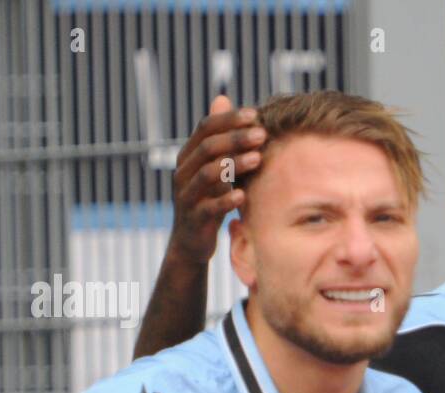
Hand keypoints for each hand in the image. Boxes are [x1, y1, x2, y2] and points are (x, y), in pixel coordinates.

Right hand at [169, 95, 266, 263]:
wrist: (191, 242)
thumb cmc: (208, 199)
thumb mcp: (213, 166)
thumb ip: (218, 137)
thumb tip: (223, 98)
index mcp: (188, 156)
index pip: (205, 128)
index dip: (229, 120)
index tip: (256, 115)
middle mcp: (182, 172)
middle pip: (207, 148)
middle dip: (235, 139)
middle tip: (262, 134)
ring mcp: (186, 196)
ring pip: (207, 174)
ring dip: (234, 165)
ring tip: (258, 159)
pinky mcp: (193, 219)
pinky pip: (209, 207)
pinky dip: (226, 200)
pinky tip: (244, 195)